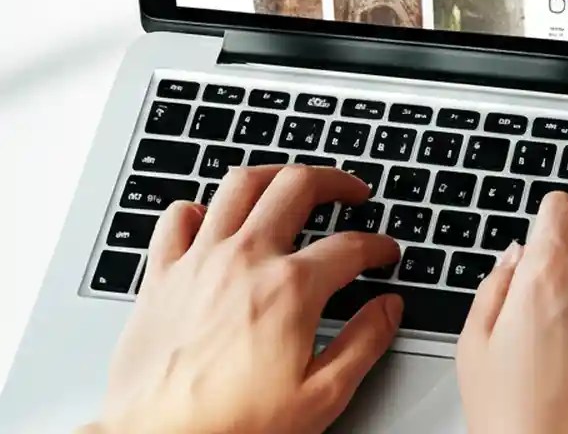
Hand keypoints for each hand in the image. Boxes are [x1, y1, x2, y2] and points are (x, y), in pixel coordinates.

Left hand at [82, 165, 402, 433]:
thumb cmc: (233, 427)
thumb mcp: (322, 396)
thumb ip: (365, 343)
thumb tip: (388, 309)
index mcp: (290, 289)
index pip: (351, 245)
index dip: (378, 246)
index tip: (383, 253)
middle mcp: (245, 261)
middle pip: (297, 186)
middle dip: (336, 182)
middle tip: (352, 193)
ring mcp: (199, 262)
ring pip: (240, 184)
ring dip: (274, 176)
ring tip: (292, 184)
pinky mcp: (161, 276)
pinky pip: (178, 217)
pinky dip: (202, 208)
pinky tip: (216, 220)